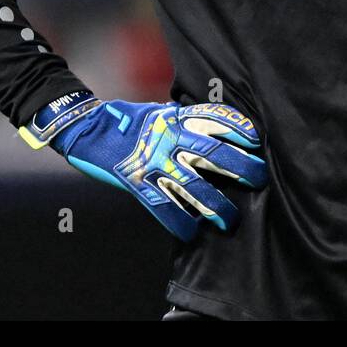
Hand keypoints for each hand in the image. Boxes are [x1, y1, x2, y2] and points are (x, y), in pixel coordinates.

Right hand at [21, 92, 268, 240]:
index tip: (256, 141)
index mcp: (175, 118)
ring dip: (216, 206)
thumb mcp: (159, 113)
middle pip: (213, 153)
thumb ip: (184, 121)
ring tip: (230, 220)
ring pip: (193, 186)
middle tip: (260, 179)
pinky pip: (163, 206)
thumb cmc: (126, 121)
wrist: (86, 127)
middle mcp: (168, 138)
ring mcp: (153, 161)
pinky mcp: (137, 181)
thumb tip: (214, 130)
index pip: (214, 119)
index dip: (238, 129)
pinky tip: (191, 233)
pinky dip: (179, 222)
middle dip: (240, 168)